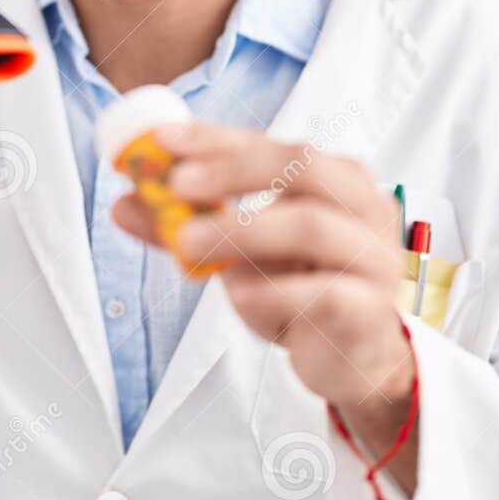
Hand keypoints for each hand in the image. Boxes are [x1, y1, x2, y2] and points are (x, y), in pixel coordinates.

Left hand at [109, 121, 417, 489]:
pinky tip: (238, 294)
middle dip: (233, 171)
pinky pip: (324, 294)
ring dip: (242, 230)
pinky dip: (274, 292)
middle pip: (304, 168)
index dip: (218, 140)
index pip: (276, 145)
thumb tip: (125, 203)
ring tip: (188, 242)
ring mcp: (373, 259)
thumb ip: (189, 225)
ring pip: (313, 227)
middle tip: (176, 186)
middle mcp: (364, 209)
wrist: (353, 359)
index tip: (163, 141)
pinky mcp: (370, 312)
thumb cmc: (300, 290)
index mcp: (338, 180)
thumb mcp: (240, 252)